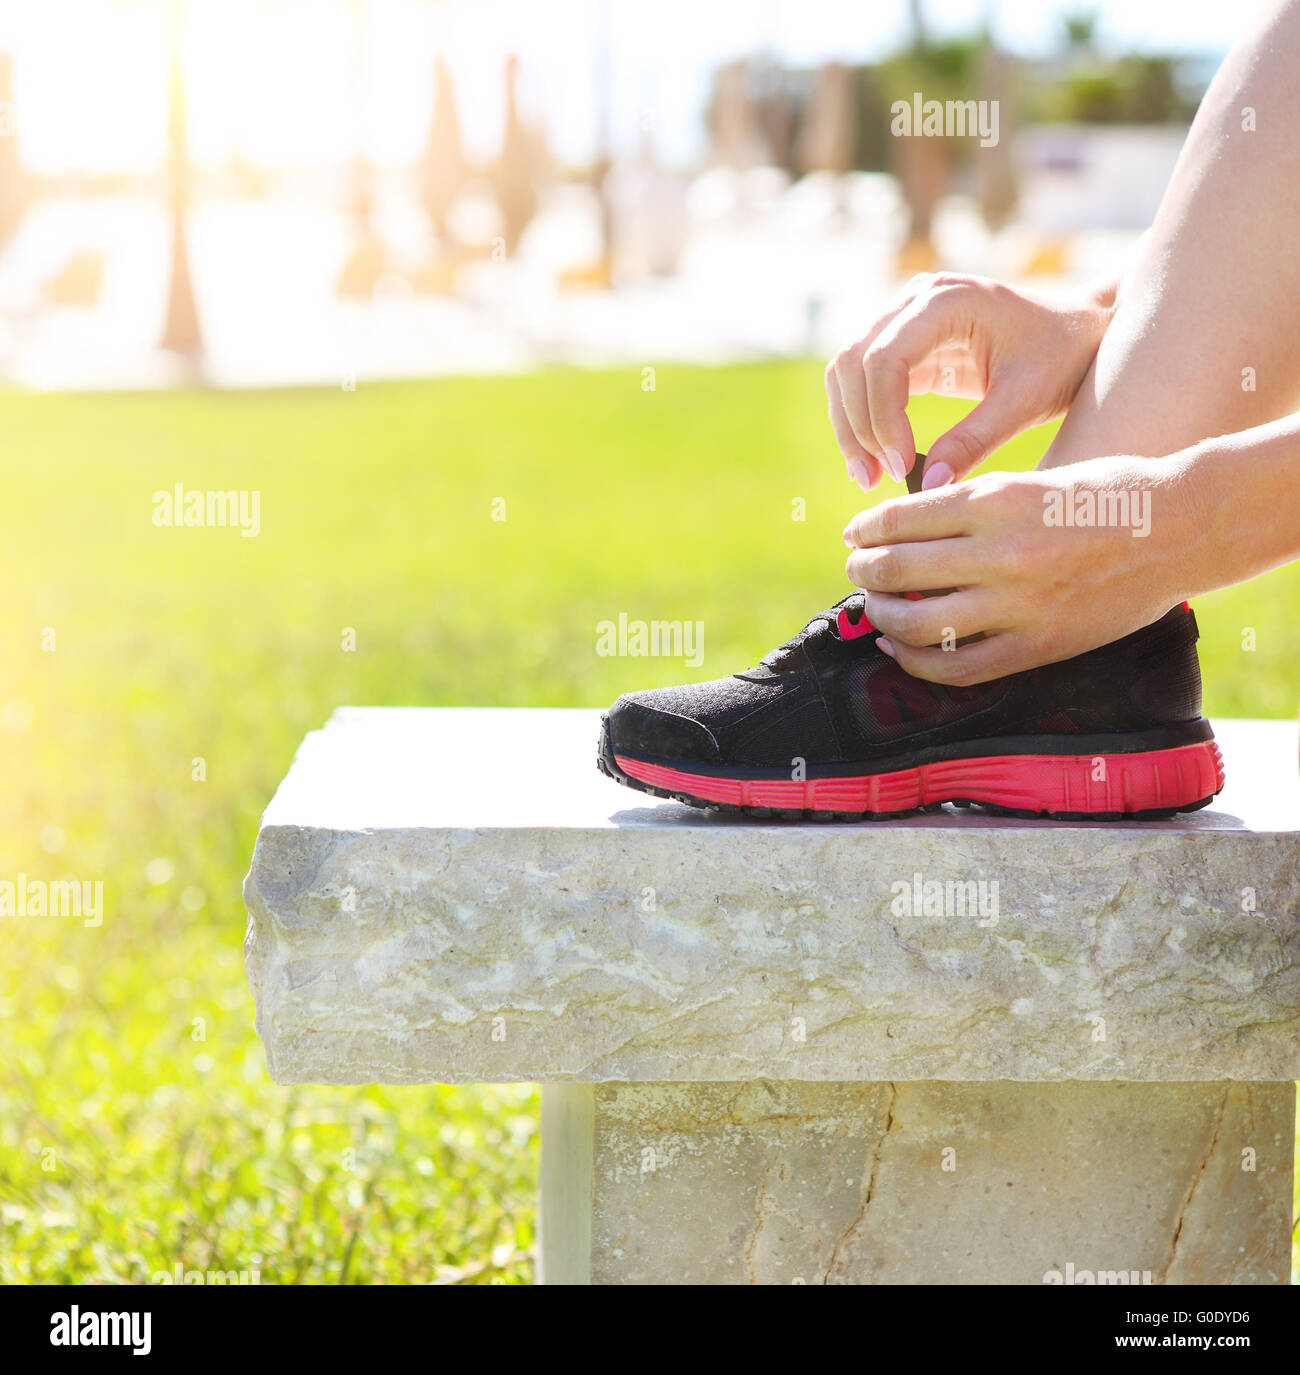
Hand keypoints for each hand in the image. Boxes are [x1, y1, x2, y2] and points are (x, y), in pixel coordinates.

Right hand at [825, 272, 1114, 491]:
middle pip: (852, 362)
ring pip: (845, 371)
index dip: (882, 417)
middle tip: (875, 479)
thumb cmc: (1061, 357)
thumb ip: (974, 441)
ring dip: (849, 426)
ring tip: (869, 477)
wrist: (1078, 332)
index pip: (884, 358)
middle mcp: (916, 299)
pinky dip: (859, 420)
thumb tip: (926, 486)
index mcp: (948, 301)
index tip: (900, 466)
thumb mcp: (1025, 402)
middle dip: (857, 426)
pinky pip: (860, 380)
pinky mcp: (902, 343)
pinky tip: (874, 460)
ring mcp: (903, 317)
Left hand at [841, 456, 1189, 682]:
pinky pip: (955, 668)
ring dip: (880, 615)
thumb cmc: (1102, 495)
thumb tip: (904, 529)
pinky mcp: (1036, 646)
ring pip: (916, 623)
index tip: (855, 533)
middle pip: (897, 570)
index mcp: (996, 502)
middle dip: (864, 568)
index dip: (866, 529)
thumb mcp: (1029, 480)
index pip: (901, 519)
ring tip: (873, 604)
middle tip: (856, 566)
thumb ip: (968, 506)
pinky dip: (914, 661)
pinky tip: (898, 648)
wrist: (1180, 528)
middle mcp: (1001, 554)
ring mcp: (1018, 606)